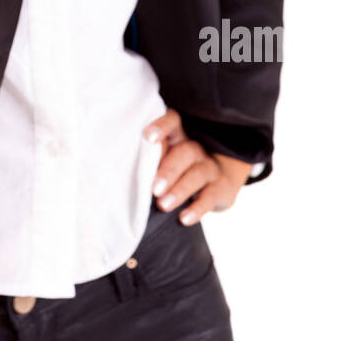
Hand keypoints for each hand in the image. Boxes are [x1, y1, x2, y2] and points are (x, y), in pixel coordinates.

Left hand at [143, 107, 251, 224]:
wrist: (217, 184)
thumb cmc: (178, 170)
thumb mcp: (164, 159)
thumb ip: (149, 160)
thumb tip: (121, 170)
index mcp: (177, 137)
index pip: (173, 122)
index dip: (162, 126)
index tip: (148, 137)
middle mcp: (195, 149)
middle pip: (185, 152)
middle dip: (168, 170)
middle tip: (154, 188)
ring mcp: (209, 168)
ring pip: (197, 174)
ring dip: (180, 190)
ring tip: (163, 205)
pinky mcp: (220, 188)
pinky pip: (210, 197)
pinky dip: (197, 208)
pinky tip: (184, 218)